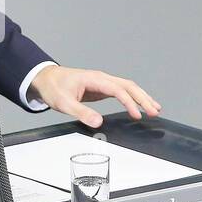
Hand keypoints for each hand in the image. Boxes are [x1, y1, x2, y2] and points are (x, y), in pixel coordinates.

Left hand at [29, 65, 160, 128]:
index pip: (118, 90)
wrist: (46, 79)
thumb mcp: (64, 103)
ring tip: (154, 109)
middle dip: (143, 98)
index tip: (137, 114)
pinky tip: (140, 106)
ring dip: (141, 97)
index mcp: (95, 79)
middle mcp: (102, 78)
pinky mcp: (101, 88)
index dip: (129, 102)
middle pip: (129, 86)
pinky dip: (133, 98)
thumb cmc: (54, 88)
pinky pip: (122, 91)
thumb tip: (98, 122)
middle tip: (154, 112)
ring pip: (128, 87)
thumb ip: (81, 112)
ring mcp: (103, 82)